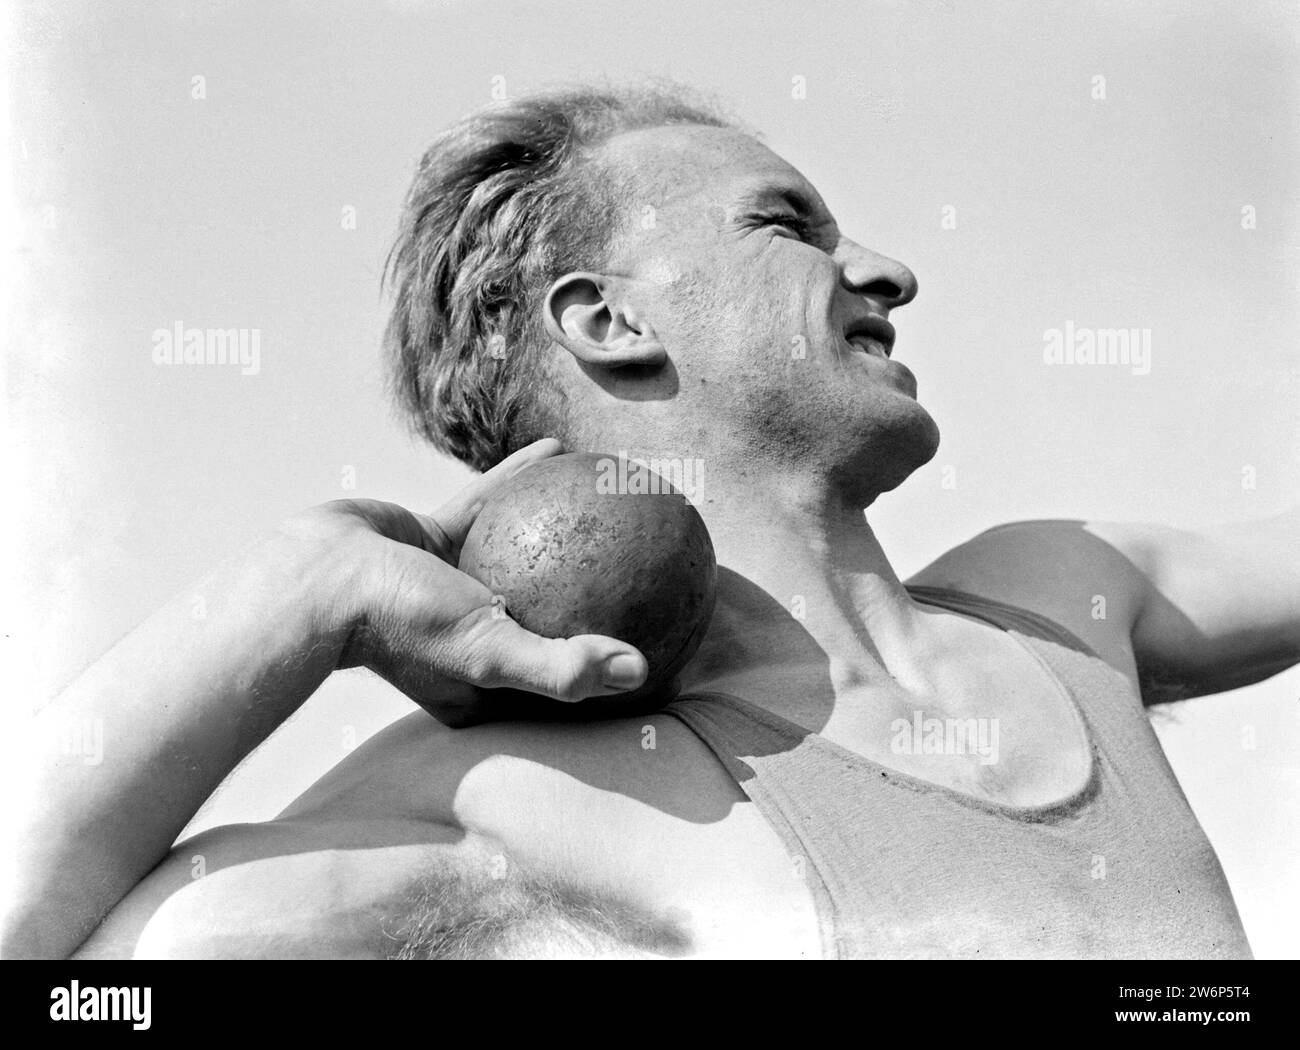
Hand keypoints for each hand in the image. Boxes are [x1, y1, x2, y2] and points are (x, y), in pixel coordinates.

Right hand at [282, 439, 648, 724]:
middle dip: (604, 582)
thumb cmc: (401, 626)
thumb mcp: (490, 653)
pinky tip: (560, 450)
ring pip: (530, 549)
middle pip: (557, 605)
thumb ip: (562, 668)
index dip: (614, 651)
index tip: (666, 624)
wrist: (316, 579)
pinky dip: (523, 480)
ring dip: (569, 522)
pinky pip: (493, 506)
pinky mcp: (437, 539)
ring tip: (613, 494)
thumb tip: (639, 672)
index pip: (568, 669)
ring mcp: (457, 585)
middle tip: (653, 552)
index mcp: (492, 677)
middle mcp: (478, 632)